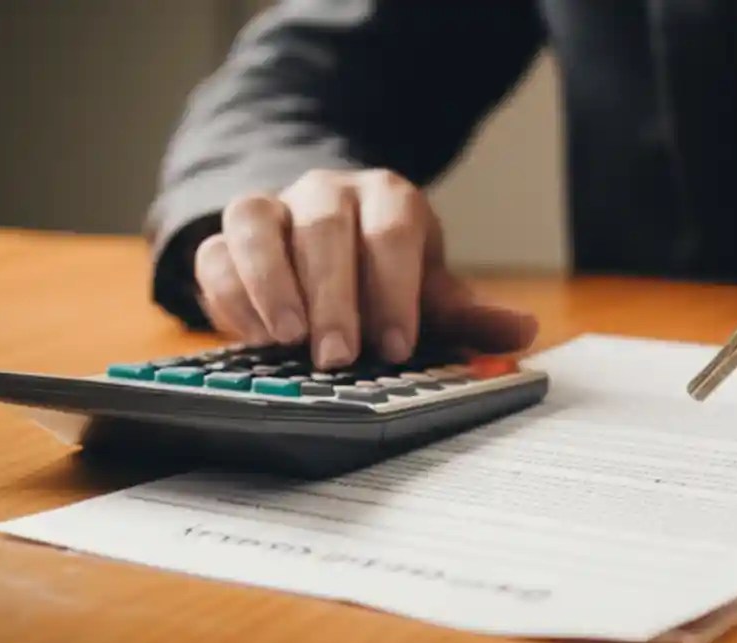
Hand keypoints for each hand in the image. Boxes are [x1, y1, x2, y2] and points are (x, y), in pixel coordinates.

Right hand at [193, 168, 537, 367]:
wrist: (331, 256)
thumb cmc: (389, 279)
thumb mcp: (431, 297)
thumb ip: (472, 318)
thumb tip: (523, 331)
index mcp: (389, 200)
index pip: (390, 231)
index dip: (393, 289)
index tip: (395, 346)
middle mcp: (328, 192)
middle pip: (324, 227)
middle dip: (333, 296)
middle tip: (339, 356)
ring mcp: (273, 208)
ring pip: (256, 222)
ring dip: (270, 283)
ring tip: (288, 339)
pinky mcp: (227, 237)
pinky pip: (213, 252)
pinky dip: (229, 293)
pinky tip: (253, 336)